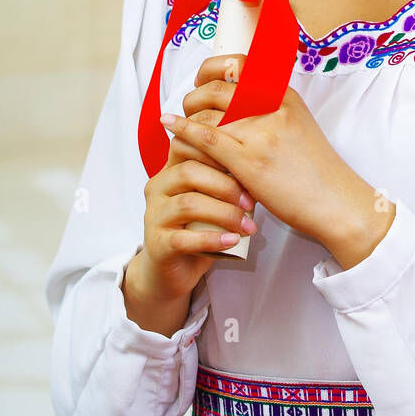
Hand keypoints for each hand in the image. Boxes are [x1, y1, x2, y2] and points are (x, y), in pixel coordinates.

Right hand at [138, 142, 255, 305]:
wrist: (172, 270)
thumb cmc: (197, 229)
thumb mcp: (210, 199)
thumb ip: (223, 179)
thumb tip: (259, 163)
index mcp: (169, 171)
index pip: (185, 145)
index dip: (215, 151)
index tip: (246, 163)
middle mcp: (157, 189)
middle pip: (188, 172)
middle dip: (226, 185)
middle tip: (251, 202)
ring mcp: (154, 216)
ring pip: (188, 204)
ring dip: (224, 214)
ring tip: (248, 226)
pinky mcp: (157, 245)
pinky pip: (184, 239)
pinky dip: (212, 239)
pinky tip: (232, 241)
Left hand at [161, 52, 393, 257]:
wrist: (336, 202)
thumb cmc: (316, 171)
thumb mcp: (298, 127)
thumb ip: (271, 111)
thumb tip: (237, 103)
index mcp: (284, 96)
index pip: (239, 65)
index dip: (212, 68)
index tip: (202, 80)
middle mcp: (272, 107)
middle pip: (217, 88)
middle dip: (194, 95)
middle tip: (189, 109)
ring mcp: (260, 133)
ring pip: (207, 112)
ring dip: (187, 116)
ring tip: (180, 125)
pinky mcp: (249, 160)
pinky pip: (207, 137)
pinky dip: (182, 129)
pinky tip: (169, 125)